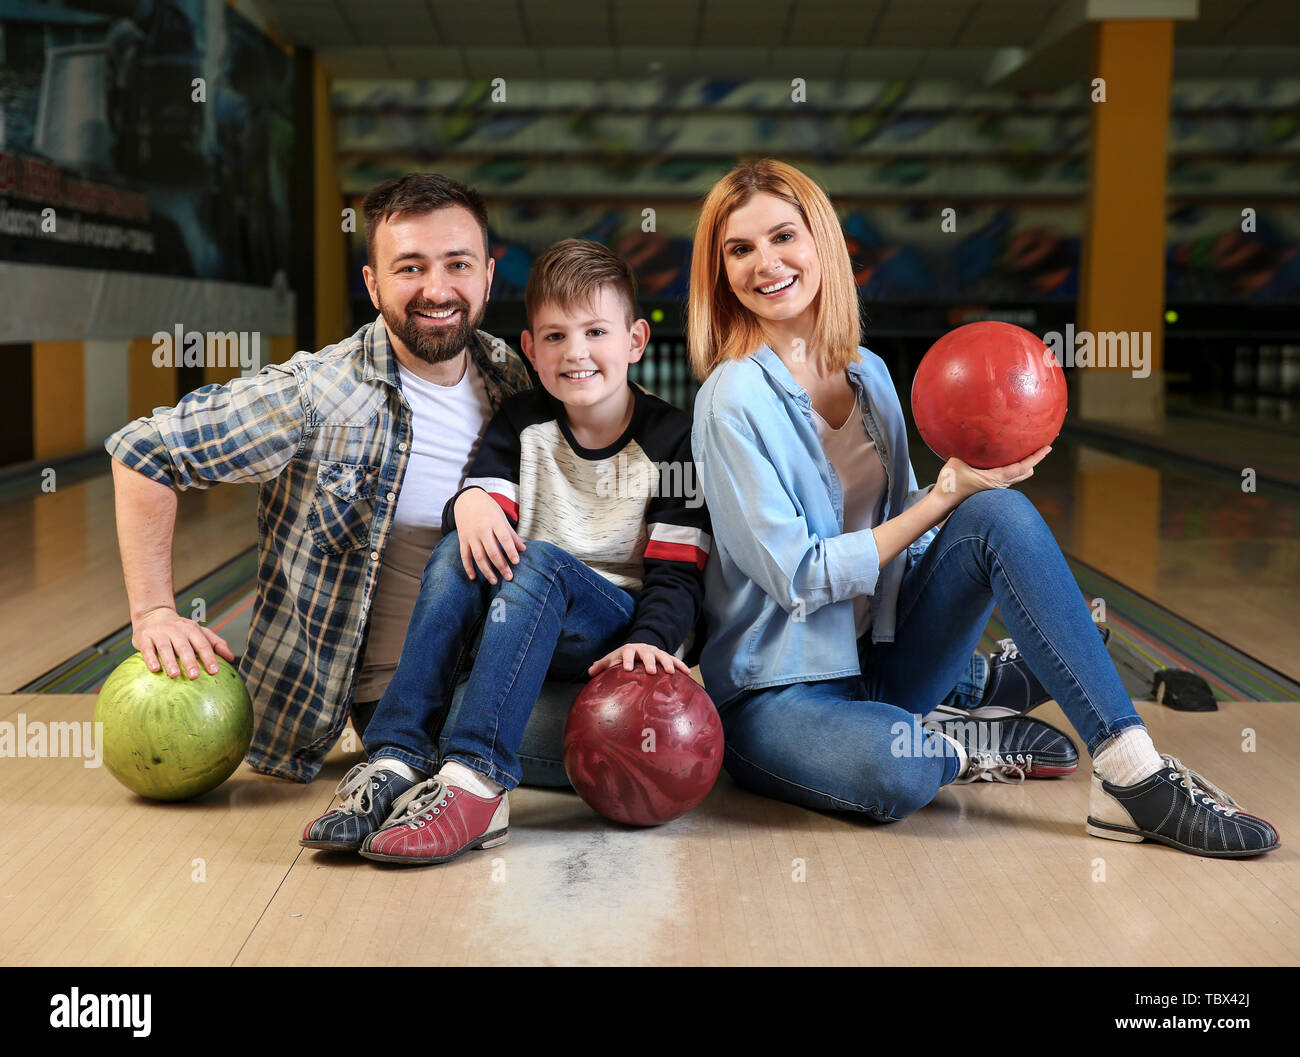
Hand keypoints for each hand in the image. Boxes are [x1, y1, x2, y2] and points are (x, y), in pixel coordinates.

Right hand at [133, 606, 234, 678]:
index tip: (214, 671)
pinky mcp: (144, 638)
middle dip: (190, 661)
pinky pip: (147, 649)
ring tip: (175, 675)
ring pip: (165, 648)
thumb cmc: (180, 629)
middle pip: (184, 646)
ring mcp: (159, 633)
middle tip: (195, 676)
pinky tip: (155, 669)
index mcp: (192, 629)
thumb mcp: (199, 632)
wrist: (153, 615)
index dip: (209, 657)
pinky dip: (150, 658)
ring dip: (170, 661)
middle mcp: (176, 630)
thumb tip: (232, 658)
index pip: (202, 644)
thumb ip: (216, 643)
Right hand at [454, 488, 526, 584]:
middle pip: (492, 551)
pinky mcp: (462, 540)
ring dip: (487, 571)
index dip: (511, 551)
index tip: (517, 562)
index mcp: (494, 522)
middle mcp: (482, 529)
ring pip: (478, 557)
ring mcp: (471, 535)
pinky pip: (464, 556)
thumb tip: (523, 549)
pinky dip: (468, 568)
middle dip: (501, 566)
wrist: (467, 499)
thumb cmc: (488, 508)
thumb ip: (512, 534)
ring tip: (495, 581)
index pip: (504, 539)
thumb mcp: (502, 517)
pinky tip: (474, 577)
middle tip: (509, 577)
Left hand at [587, 642, 690, 677]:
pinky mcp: (666, 658)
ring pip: (663, 656)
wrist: (639, 649)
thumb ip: (602, 665)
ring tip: (671, 672)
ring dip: (668, 663)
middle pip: (647, 654)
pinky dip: (681, 666)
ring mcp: (657, 653)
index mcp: (630, 650)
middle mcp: (645, 649)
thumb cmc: (623, 658)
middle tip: (651, 671)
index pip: (628, 653)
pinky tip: (688, 674)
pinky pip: (675, 661)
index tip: (627, 669)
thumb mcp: (612, 660)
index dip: (627, 660)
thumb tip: (589, 672)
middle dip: (650, 661)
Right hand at [933, 445, 1051, 511]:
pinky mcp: (989, 490)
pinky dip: (1014, 470)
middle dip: (1034, 462)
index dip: (1036, 457)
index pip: (1022, 467)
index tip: (1047, 447)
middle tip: (1043, 449)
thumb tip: (970, 433)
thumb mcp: (957, 461)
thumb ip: (966, 449)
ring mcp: (994, 489)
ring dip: (1024, 467)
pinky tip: (1008, 463)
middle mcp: (999, 485)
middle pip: (1024, 473)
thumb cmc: (950, 482)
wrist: (943, 503)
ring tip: (1029, 455)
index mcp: (995, 478)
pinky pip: (1007, 479)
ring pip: (1016, 477)